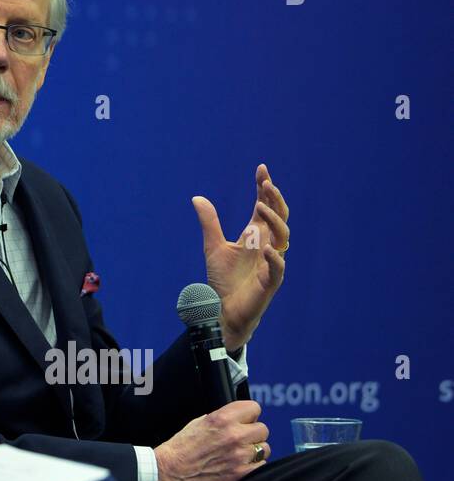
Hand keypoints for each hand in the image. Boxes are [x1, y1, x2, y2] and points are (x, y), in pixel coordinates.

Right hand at [153, 400, 270, 480]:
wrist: (168, 475)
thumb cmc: (178, 450)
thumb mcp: (196, 424)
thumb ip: (219, 420)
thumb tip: (234, 420)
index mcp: (221, 419)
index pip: (253, 408)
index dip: (249, 415)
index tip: (245, 420)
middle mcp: (234, 435)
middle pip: (262, 429)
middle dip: (253, 434)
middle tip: (241, 440)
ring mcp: (239, 455)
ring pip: (264, 448)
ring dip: (255, 451)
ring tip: (240, 455)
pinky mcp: (242, 474)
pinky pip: (261, 465)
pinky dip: (253, 466)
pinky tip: (239, 467)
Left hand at [191, 164, 288, 351]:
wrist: (222, 310)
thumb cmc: (223, 280)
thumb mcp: (213, 246)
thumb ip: (209, 223)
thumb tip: (197, 198)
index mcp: (255, 236)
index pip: (264, 208)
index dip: (264, 189)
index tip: (262, 170)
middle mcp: (267, 246)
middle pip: (279, 218)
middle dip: (275, 200)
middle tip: (266, 184)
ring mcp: (271, 263)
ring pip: (283, 238)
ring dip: (274, 221)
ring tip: (260, 207)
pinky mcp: (270, 282)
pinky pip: (278, 268)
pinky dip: (275, 258)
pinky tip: (266, 248)